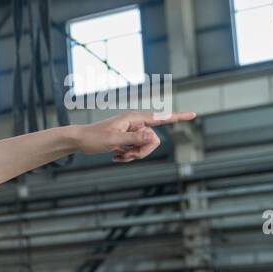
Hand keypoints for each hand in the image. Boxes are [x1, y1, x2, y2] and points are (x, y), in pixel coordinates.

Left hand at [74, 110, 195, 161]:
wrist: (79, 141)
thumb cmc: (93, 138)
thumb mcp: (114, 139)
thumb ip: (134, 138)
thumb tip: (153, 137)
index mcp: (134, 118)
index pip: (161, 117)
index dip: (177, 117)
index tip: (194, 114)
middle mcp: (135, 123)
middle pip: (154, 140)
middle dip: (143, 151)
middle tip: (127, 155)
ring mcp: (132, 132)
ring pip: (145, 147)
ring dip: (134, 155)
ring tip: (118, 155)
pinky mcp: (127, 139)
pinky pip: (136, 151)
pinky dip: (128, 156)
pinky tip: (115, 157)